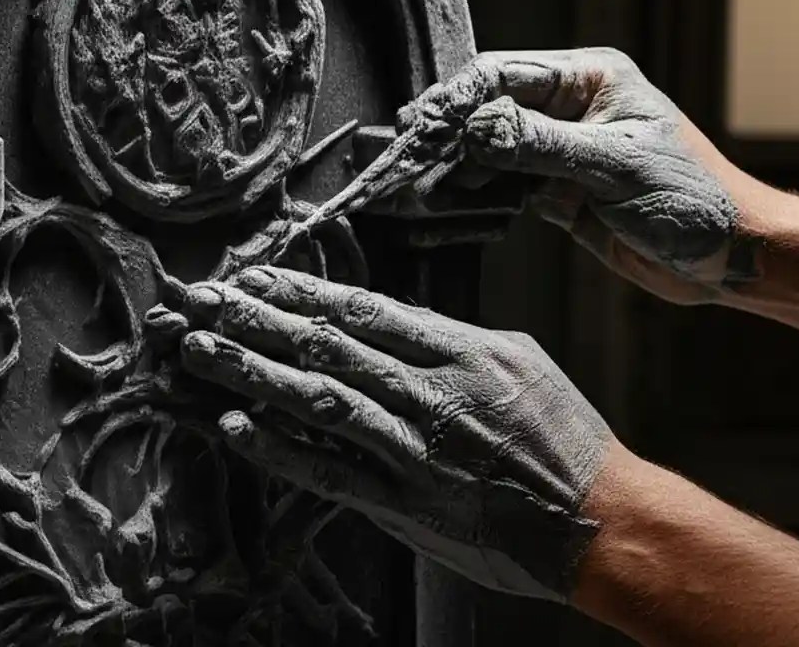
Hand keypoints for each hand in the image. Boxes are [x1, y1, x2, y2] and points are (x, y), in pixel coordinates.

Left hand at [176, 267, 612, 601]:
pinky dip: (280, 447)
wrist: (598, 522)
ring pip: (319, 399)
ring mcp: (413, 451)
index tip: (254, 276)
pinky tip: (235, 424)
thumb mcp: (518, 362)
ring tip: (200, 347)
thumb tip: (390, 321)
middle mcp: (431, 394)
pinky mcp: (405, 503)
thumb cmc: (563, 439)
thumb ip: (451, 340)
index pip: (364, 311)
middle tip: (203, 298)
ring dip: (253, 371)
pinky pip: (330, 471)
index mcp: (462, 352)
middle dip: (258, 319)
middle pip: (328, 346)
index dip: (301, 292)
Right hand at [403, 47, 766, 304]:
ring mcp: (558, 153)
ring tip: (415, 185)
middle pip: (487, 111)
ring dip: (453, 168)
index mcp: (589, 80)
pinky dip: (472, 197)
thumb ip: (542, 145)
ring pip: (488, 152)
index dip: (459, 98)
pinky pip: (500, 188)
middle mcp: (568, 110)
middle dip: (446, 134)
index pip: (505, 75)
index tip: (424, 123)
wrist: (726, 255)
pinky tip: (446, 205)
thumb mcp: (614, 164)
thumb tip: (476, 129)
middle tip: (407, 157)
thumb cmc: (692, 197)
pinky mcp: (553, 194)